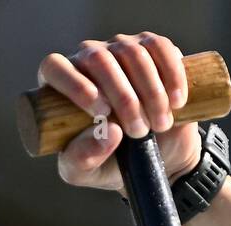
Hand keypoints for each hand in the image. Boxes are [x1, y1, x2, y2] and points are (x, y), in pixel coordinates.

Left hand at [36, 33, 202, 194]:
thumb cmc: (111, 164)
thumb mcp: (87, 173)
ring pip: (132, 53)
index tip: (101, 112)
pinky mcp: (151, 48)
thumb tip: (108, 131)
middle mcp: (87, 60)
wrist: (155, 159)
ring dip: (150, 92)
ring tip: (159, 125)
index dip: (75, 85)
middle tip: (138, 131)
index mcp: (61, 86)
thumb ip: (82, 159)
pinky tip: (175, 101)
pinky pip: (160, 47)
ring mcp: (120, 49)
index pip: (55, 67)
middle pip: (99, 59)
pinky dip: (171, 75)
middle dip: (123, 98)